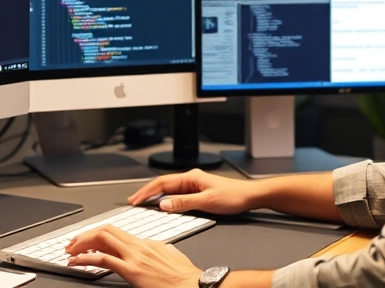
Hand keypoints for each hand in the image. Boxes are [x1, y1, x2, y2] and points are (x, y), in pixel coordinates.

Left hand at [65, 224, 200, 287]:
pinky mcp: (131, 270)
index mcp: (147, 242)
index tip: (88, 241)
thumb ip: (162, 251)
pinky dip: (85, 259)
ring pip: (101, 239)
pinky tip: (76, 262)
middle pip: (106, 229)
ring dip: (81, 244)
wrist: (193, 285)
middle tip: (73, 243)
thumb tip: (161, 250)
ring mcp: (134, 256)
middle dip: (85, 235)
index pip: (116, 232)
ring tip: (70, 252)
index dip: (98, 235)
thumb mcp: (173, 256)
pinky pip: (103, 260)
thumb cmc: (186, 277)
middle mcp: (138, 245)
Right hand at [128, 169, 259, 214]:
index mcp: (190, 178)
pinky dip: (167, 200)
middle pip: (163, 185)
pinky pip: (178, 195)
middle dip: (147, 193)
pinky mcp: (199, 193)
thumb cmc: (233, 196)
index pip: (162, 183)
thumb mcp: (206, 201)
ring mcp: (194, 186)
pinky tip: (163, 206)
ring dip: (156, 196)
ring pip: (169, 190)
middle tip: (133, 201)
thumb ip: (183, 203)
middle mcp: (191, 179)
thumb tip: (163, 204)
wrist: (250, 196)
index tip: (135, 199)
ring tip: (143, 203)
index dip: (146, 191)